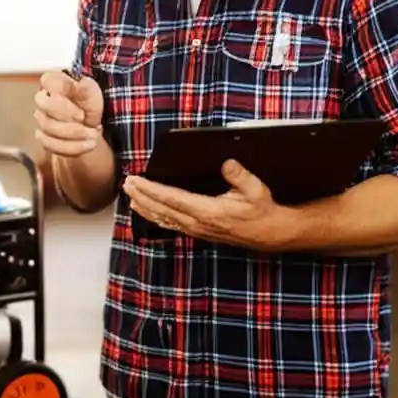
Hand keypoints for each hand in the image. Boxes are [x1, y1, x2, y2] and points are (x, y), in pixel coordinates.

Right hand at [34, 70, 103, 156]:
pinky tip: (87, 145)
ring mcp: (41, 118)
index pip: (48, 88)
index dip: (64, 105)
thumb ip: (84, 87)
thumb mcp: (91, 89)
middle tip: (86, 125)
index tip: (82, 114)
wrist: (91, 116)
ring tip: (93, 135)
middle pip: (44, 113)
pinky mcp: (44, 136)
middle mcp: (42, 99)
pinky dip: (71, 148)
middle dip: (67, 122)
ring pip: (48, 130)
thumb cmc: (88, 99)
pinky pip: (50, 145)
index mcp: (51, 81)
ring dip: (73, 136)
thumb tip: (79, 84)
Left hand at [122, 159, 297, 251]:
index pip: (172, 199)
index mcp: (209, 211)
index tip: (136, 180)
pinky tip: (149, 213)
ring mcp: (198, 230)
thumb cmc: (262, 210)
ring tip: (131, 197)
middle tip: (127, 184)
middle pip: (162, 210)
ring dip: (146, 208)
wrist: (270, 233)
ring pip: (164, 220)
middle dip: (142, 196)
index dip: (151, 189)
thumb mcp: (255, 190)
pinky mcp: (199, 233)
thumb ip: (240, 176)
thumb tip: (227, 163)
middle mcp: (199, 223)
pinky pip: (172, 225)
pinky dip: (157, 218)